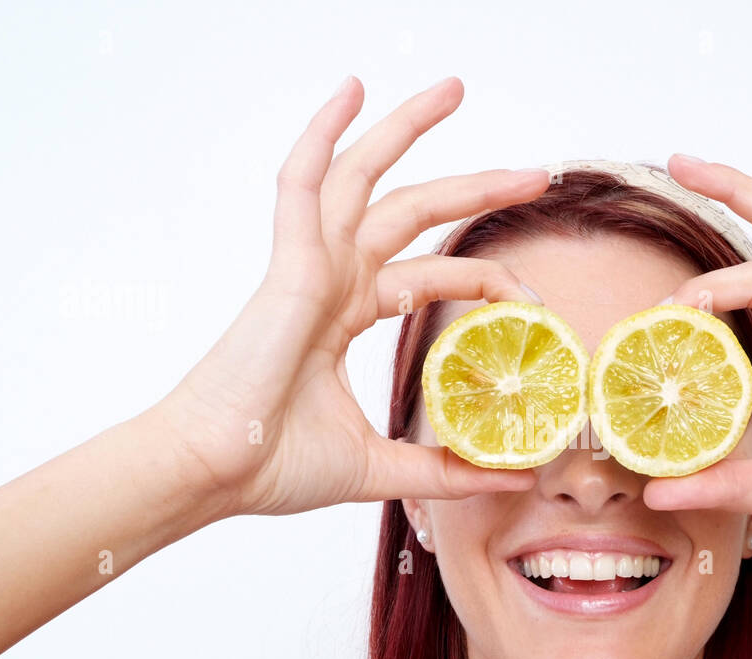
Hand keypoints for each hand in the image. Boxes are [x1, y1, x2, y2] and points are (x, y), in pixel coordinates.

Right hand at [150, 76, 546, 515]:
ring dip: (406, 129)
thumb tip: (519, 475)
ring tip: (453, 89)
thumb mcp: (383, 467)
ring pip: (363, 178)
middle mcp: (332, 280)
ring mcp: (309, 267)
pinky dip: (323, 134)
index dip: (484, 277)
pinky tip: (352, 91)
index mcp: (346, 314)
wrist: (216, 473)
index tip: (532, 298)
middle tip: (535, 174)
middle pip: (413, 212)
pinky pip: (303, 185)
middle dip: (475, 187)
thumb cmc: (274, 466)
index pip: (429, 275)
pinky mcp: (288, 267)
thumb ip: (447, 469)